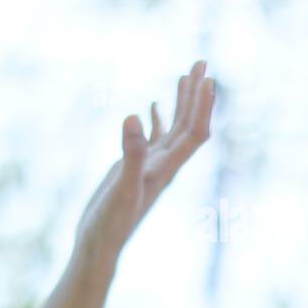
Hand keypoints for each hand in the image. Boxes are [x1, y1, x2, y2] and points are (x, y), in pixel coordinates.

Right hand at [72, 60, 215, 265]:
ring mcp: (151, 166)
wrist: (99, 244)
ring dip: (182, 102)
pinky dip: (156, 118)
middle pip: (190, 125)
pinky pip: (153, 138)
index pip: (195, 132)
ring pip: (174, 128)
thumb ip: (130, 154)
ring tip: (187, 74)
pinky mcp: (136, 168)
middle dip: (197, 94)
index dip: (203, 106)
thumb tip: (133, 117)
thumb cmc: (111, 223)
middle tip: (203, 62)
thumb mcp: (121, 188)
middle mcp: (165, 165)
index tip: (207, 78)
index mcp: (167, 169)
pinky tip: (152, 106)